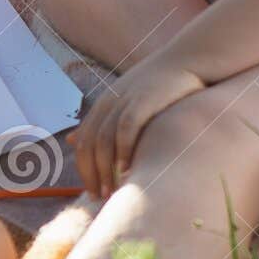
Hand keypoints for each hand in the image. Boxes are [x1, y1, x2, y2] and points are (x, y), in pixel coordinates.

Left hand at [72, 59, 207, 199]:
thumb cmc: (159, 86)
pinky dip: (124, 151)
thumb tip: (72, 142)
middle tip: (101, 198)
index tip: (93, 194)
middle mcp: (109, 103)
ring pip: (104, 141)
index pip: (83, 144)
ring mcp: (124, 101)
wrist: (186, 61)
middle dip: (92, 174)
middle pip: (90, 145)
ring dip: (106, 169)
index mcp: (103, 105)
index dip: (85, 171)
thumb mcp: (124, 101)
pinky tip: (129, 170)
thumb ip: (100, 123)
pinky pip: (126, 130)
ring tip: (113, 191)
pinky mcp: (142, 100)